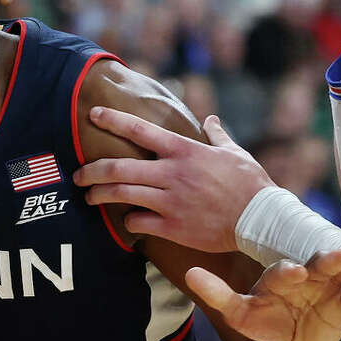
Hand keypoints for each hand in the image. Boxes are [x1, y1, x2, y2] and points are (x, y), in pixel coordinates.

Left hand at [74, 111, 272, 252]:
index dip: (113, 119)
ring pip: (122, 195)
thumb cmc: (250, 183)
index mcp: (184, 150)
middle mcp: (172, 173)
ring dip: (100, 195)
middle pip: (118, 167)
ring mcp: (171, 201)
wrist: (261, 219)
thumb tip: (211, 120)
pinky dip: (128, 221)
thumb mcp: (234, 153)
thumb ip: (217, 136)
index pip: (140, 129)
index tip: (93, 114)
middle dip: (91, 170)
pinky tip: (126, 221)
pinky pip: (138, 222)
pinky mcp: (173, 226)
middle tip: (79, 174)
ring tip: (89, 197)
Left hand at [187, 226, 340, 340]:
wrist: (294, 338)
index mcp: (281, 277)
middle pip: (320, 263)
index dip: (288, 273)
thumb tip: (190, 273)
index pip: (284, 272)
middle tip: (340, 254)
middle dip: (330, 259)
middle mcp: (309, 275)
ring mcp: (331, 285)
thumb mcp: (240, 313)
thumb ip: (218, 294)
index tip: (294, 274)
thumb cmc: (266, 320)